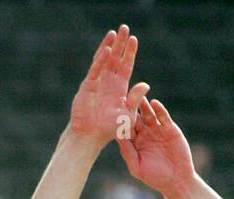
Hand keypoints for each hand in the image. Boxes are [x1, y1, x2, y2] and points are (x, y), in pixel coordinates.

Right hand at [69, 25, 148, 147]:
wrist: (91, 136)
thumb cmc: (109, 129)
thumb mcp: (127, 115)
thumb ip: (135, 100)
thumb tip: (146, 84)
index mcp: (120, 88)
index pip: (126, 66)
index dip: (130, 53)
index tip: (134, 39)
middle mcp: (109, 82)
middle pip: (116, 58)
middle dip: (121, 43)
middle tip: (125, 27)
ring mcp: (98, 82)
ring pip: (105, 59)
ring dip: (110, 46)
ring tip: (115, 32)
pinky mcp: (88, 85)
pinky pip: (96, 69)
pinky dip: (101, 59)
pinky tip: (108, 49)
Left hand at [117, 96, 196, 198]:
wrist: (177, 180)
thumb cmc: (155, 177)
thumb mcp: (137, 167)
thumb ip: (127, 151)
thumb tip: (117, 135)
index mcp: (135, 142)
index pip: (126, 127)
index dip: (121, 119)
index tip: (113, 109)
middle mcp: (144, 133)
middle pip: (136, 116)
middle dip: (131, 107)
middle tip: (124, 96)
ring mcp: (157, 129)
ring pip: (148, 113)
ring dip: (143, 104)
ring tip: (138, 96)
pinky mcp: (169, 128)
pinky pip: (163, 116)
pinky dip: (159, 109)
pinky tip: (154, 103)